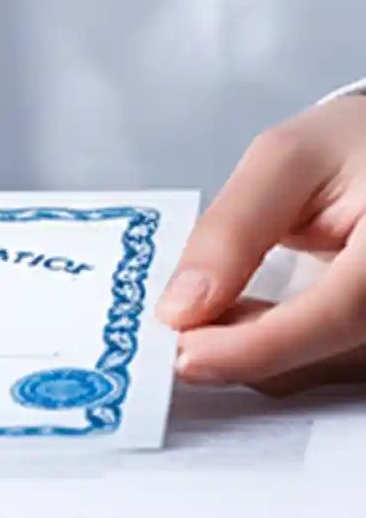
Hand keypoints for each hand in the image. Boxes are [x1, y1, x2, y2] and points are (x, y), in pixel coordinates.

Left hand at [157, 95, 365, 393]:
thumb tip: (181, 308)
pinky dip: (269, 350)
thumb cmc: (352, 146)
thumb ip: (233, 231)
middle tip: (171, 330)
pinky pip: (320, 365)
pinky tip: (239, 316)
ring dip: (248, 351)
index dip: (257, 345)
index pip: (340, 312)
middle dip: (237, 350)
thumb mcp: (284, 162)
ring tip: (207, 307)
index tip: (185, 352)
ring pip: (318, 371)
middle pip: (324, 355)